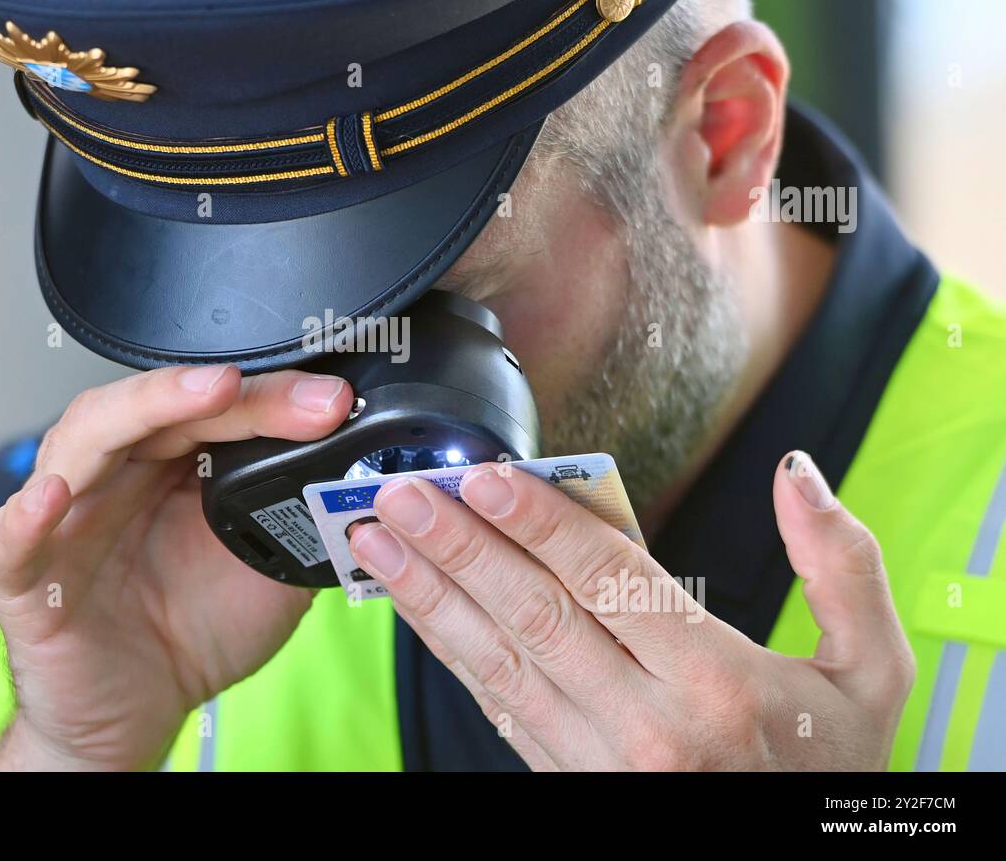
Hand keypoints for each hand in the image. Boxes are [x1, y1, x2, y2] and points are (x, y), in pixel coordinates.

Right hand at [0, 364, 351, 770]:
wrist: (138, 709)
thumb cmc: (190, 628)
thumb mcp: (270, 571)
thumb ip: (301, 521)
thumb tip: (359, 483)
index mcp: (172, 465)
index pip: (217, 409)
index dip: (274, 398)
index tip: (331, 401)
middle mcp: (117, 474)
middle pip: (160, 409)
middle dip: (233, 395)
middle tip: (299, 396)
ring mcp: (67, 518)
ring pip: (85, 438)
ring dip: (144, 410)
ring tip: (204, 394)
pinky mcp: (26, 577)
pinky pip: (12, 538)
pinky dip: (26, 515)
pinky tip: (54, 496)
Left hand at [347, 451, 914, 769]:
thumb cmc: (828, 772)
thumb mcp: (873, 673)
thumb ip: (842, 568)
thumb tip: (797, 474)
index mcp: (716, 684)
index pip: (610, 581)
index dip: (542, 523)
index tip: (488, 477)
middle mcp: (646, 726)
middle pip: (534, 615)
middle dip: (460, 546)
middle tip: (403, 492)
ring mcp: (596, 762)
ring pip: (498, 661)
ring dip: (430, 594)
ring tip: (380, 541)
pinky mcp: (566, 779)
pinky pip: (497, 706)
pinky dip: (450, 650)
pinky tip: (416, 606)